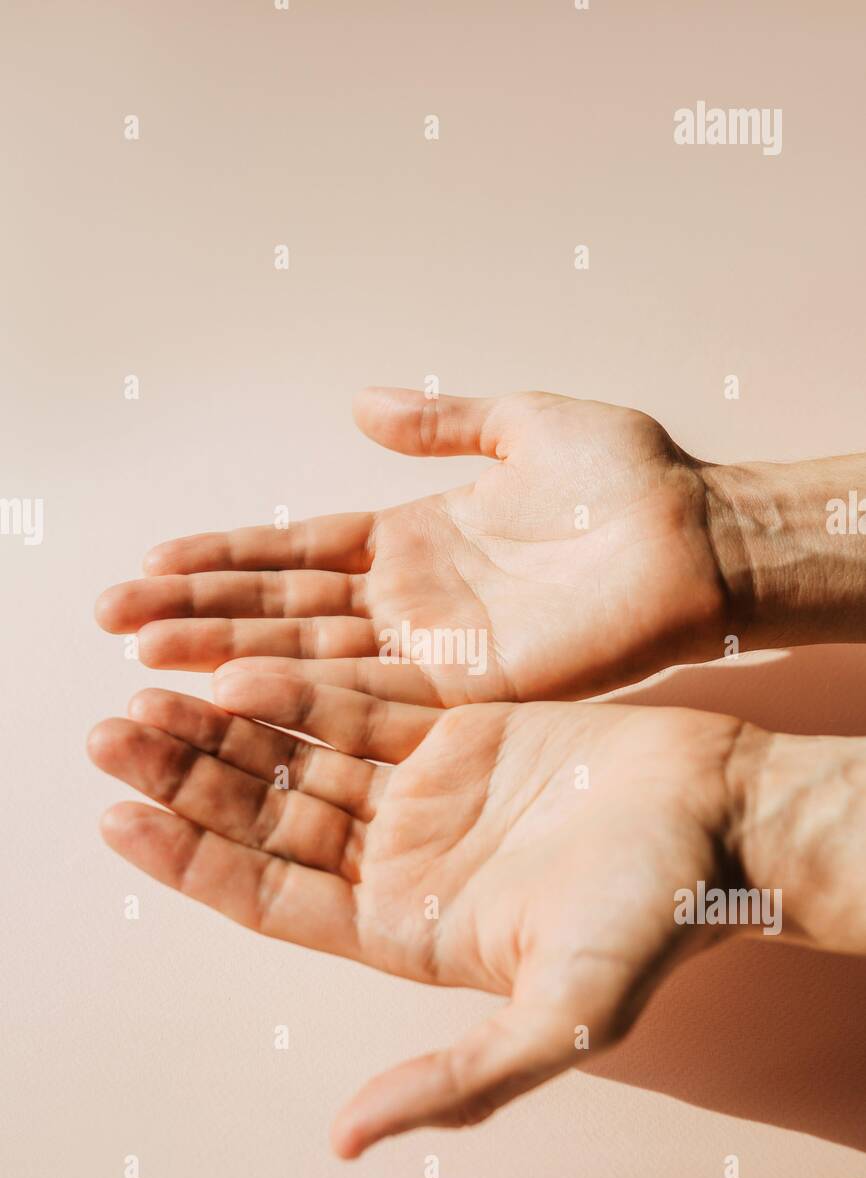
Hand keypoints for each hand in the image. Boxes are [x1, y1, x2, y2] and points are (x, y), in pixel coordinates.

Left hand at [88, 674, 758, 1155]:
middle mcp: (399, 862)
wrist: (725, 817)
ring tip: (150, 695)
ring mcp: (423, 795)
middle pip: (267, 819)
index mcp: (404, 931)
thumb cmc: (656, 918)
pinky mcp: (455, 733)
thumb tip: (350, 1143)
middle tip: (111, 738)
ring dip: (225, 731)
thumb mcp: (562, 1016)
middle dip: (186, 782)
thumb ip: (458, 1078)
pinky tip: (241, 672)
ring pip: (299, 759)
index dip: (191, 862)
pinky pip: (358, 709)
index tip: (119, 821)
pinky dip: (300, 692)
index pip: (269, 896)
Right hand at [95, 389, 732, 703]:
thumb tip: (361, 405)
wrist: (703, 536)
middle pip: (284, 608)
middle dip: (200, 611)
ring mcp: (437, 651)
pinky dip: (307, 692)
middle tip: (117, 619)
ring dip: (229, 657)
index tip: (152, 563)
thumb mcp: (521, 425)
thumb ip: (439, 421)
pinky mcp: (474, 690)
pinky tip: (239, 690)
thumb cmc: (628, 480)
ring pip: (312, 654)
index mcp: (415, 542)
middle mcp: (412, 604)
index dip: (223, 558)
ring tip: (148, 660)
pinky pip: (374, 694)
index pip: (296, 551)